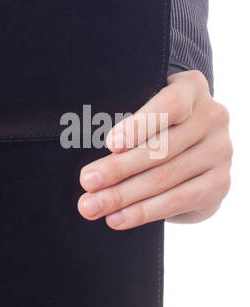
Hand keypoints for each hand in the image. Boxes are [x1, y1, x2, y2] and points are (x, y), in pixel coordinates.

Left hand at [77, 70, 231, 228]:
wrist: (194, 144)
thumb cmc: (156, 121)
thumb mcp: (144, 109)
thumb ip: (125, 120)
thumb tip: (86, 150)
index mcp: (192, 88)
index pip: (170, 105)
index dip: (140, 125)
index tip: (109, 143)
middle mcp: (212, 117)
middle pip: (162, 148)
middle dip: (118, 168)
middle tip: (87, 181)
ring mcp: (220, 151)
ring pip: (165, 178)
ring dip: (123, 195)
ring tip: (92, 205)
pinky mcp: (220, 184)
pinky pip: (178, 201)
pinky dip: (143, 212)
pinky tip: (117, 218)